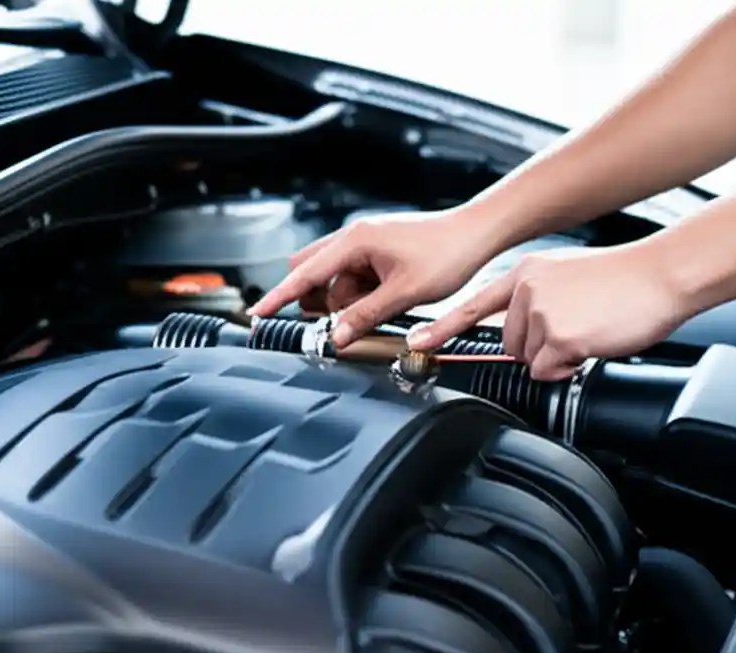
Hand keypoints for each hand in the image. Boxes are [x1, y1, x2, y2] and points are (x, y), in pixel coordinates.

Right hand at [248, 207, 504, 346]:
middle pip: (313, 274)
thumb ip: (365, 315)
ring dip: (348, 300)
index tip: (258, 315)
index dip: (280, 297)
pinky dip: (362, 294)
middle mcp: (353, 238)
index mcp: (354, 242)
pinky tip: (389, 299)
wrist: (477, 233)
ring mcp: (365, 245)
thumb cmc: (447, 254)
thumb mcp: (404, 293)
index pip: (304, 274)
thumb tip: (337, 336)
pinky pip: (355, 278)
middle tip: (349, 318)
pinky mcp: (377, 253)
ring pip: (335, 280)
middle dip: (322, 301)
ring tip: (385, 304)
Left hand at [409, 244, 692, 379]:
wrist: (660, 275)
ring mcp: (540, 313)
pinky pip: (550, 371)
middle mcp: (526, 290)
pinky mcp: (559, 336)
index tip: (417, 340)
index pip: (474, 303)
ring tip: (588, 329)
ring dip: (556, 357)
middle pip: (509, 345)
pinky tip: (592, 341)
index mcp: (525, 273)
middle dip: (538, 349)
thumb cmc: (624, 281)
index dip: (442, 326)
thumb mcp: (567, 277)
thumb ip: (536, 300)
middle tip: (576, 329)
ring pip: (530, 360)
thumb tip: (524, 332)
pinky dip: (569, 367)